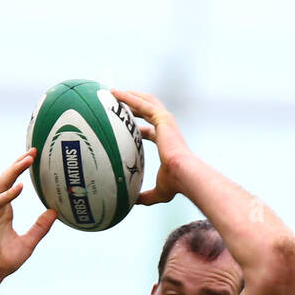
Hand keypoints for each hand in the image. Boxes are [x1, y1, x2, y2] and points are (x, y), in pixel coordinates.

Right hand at [0, 152, 55, 284]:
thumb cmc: (4, 261)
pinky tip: (19, 187)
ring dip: (13, 172)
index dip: (22, 170)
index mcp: (4, 210)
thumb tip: (54, 212)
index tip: (35, 157)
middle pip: (6, 179)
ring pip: (0, 186)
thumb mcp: (29, 242)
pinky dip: (7, 195)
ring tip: (26, 161)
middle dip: (18, 164)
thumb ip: (40, 227)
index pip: (13, 184)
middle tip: (33, 151)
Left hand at [108, 90, 192, 205]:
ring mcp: (165, 121)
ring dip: (128, 95)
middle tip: (115, 99)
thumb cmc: (174, 184)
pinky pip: (142, 104)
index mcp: (165, 140)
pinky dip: (129, 97)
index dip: (136, 124)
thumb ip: (146, 196)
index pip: (149, 129)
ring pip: (144, 102)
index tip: (123, 122)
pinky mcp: (162, 118)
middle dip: (132, 103)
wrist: (182, 174)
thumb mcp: (158, 192)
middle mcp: (166, 127)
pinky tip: (116, 92)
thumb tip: (133, 203)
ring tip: (112, 91)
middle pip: (146, 110)